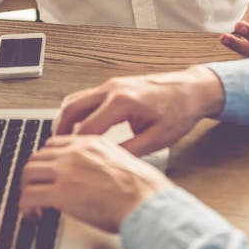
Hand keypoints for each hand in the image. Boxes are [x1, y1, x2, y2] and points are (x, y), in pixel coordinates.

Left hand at [19, 136, 171, 231]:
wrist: (147, 202)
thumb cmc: (143, 190)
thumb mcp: (123, 161)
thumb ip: (104, 162)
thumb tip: (95, 175)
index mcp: (92, 142)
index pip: (55, 143)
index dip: (46, 160)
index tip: (46, 173)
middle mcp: (76, 152)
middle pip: (37, 156)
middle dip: (32, 175)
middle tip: (35, 190)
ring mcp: (67, 171)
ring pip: (28, 173)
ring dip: (26, 190)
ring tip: (33, 206)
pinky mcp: (61, 193)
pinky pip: (29, 196)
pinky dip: (26, 207)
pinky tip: (34, 215)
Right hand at [55, 66, 224, 155]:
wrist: (194, 89)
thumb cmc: (180, 111)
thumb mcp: (157, 139)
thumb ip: (129, 151)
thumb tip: (108, 164)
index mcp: (122, 101)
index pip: (87, 128)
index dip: (75, 148)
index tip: (68, 163)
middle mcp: (113, 88)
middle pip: (71, 109)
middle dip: (60, 131)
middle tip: (55, 152)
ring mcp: (112, 84)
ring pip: (76, 99)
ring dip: (67, 119)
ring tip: (64, 142)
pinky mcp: (115, 85)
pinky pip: (87, 97)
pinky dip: (78, 112)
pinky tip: (81, 128)